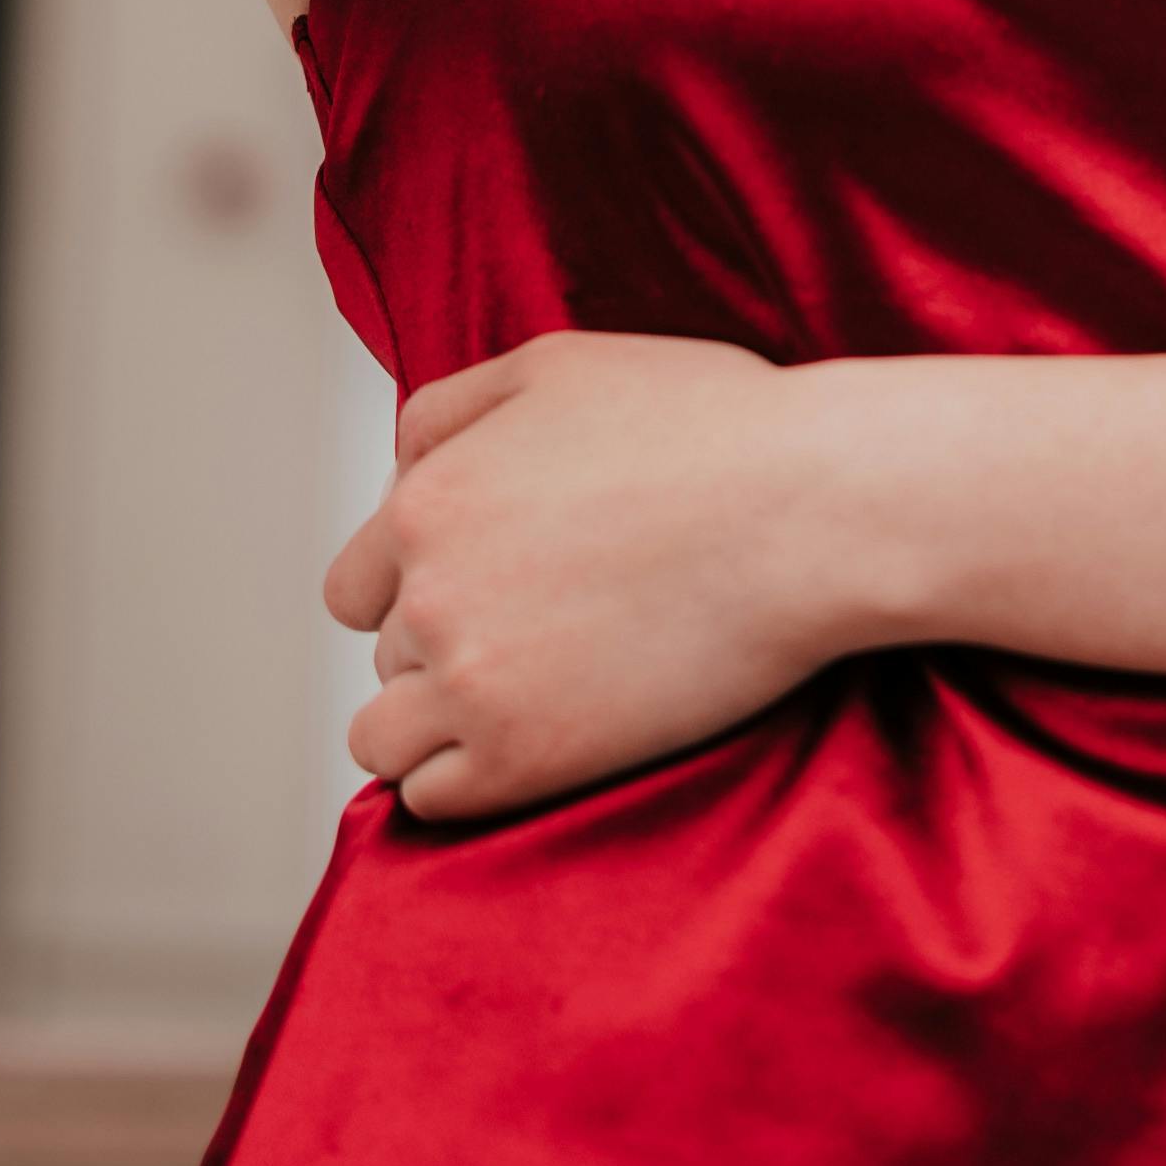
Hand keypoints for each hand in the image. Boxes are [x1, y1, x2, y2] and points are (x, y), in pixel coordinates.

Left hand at [324, 329, 861, 817]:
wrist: (811, 512)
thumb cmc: (709, 427)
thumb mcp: (558, 366)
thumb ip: (452, 409)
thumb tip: (396, 466)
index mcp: (426, 503)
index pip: (354, 586)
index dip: (413, 591)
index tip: (485, 594)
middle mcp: (429, 597)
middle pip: (386, 655)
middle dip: (445, 649)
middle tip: (541, 636)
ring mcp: (472, 685)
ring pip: (384, 738)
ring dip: (437, 725)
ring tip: (524, 702)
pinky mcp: (526, 759)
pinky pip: (432, 799)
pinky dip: (465, 782)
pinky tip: (527, 749)